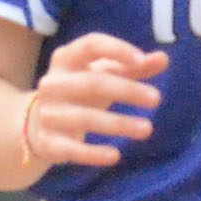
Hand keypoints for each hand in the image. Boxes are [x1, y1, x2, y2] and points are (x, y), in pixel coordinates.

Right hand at [21, 33, 167, 171]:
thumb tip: (163, 59)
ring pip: (85, 118)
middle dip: (126, 90)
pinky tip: (115, 155)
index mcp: (66, 58)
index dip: (117, 50)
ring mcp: (48, 113)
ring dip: (118, 123)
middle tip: (156, 99)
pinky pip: (71, 149)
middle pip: (92, 83)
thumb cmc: (79, 92)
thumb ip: (132, 67)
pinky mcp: (48, 141)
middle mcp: (53, 83)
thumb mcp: (103, 75)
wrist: (36, 124)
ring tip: (147, 129)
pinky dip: (93, 153)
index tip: (142, 61)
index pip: (91, 45)